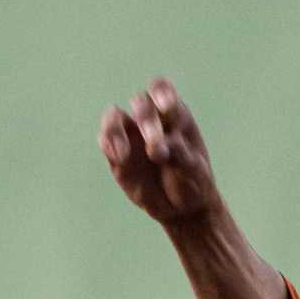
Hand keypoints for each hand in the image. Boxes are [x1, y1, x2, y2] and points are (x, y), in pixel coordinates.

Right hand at [98, 77, 220, 225]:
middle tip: (157, 151)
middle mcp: (149, 118)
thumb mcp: (194, 169)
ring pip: (114, 116)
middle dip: (146, 121)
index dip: (161, 93)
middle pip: (140, 103)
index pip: (162, 90)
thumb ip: (180, 153)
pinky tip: (119, 158)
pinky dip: (108, 145)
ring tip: (123, 155)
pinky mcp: (117, 152)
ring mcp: (130, 134)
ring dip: (116, 130)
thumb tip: (162, 144)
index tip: (167, 108)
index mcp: (173, 114)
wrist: (181, 208)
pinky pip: (105, 140)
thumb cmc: (192, 181)